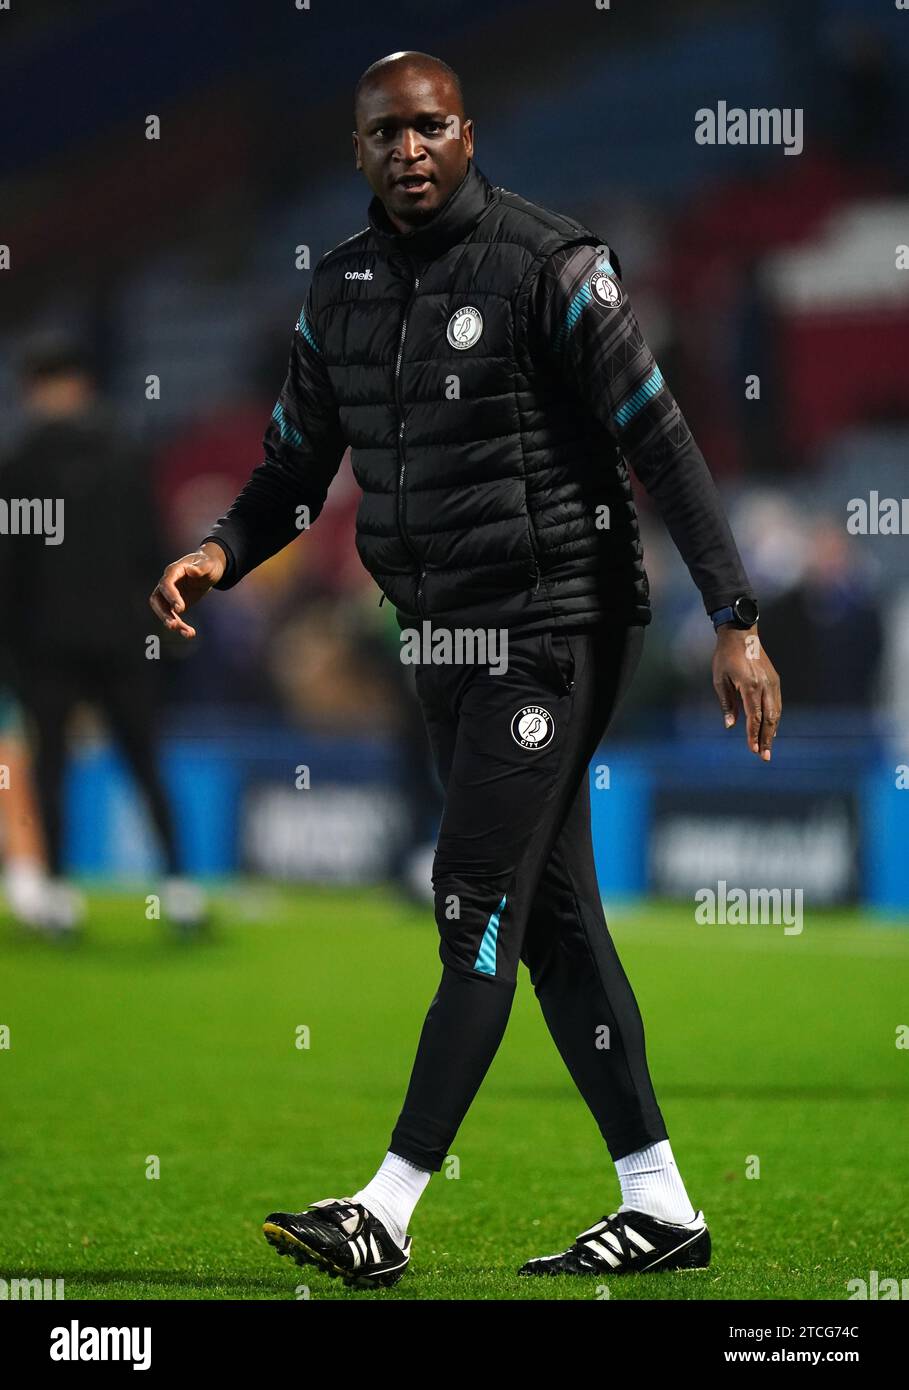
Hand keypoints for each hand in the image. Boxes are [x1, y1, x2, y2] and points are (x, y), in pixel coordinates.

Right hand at [148, 543, 225, 638]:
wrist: (209, 569)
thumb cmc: (208, 564)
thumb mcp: (209, 564)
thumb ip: (201, 567)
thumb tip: (191, 570)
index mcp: (174, 571)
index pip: (166, 584)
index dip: (171, 596)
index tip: (181, 609)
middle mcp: (167, 583)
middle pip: (157, 599)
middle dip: (164, 613)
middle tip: (173, 625)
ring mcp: (169, 594)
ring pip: (163, 611)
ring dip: (172, 623)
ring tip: (188, 633)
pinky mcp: (174, 604)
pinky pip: (173, 616)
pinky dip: (180, 626)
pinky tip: (190, 634)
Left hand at [712, 626, 780, 760]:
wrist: (741, 634)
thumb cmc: (725, 657)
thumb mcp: (719, 680)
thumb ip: (727, 704)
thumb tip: (731, 725)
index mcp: (750, 686)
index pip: (754, 717)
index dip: (753, 735)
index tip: (752, 750)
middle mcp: (765, 686)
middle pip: (769, 719)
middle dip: (767, 739)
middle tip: (764, 757)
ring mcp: (773, 683)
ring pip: (776, 712)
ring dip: (772, 731)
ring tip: (767, 747)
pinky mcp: (775, 680)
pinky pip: (777, 704)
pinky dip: (774, 719)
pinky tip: (771, 729)